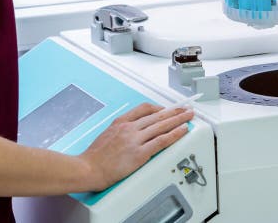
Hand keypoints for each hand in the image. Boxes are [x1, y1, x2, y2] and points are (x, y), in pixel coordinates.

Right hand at [77, 103, 193, 190]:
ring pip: (162, 125)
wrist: (88, 168)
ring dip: (179, 120)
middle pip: (157, 115)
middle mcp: (130, 128)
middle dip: (174, 112)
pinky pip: (162, 141)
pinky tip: (182, 131)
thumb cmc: (94, 157)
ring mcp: (135, 140)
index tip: (167, 109)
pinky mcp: (139, 153)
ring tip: (189, 116)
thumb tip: (134, 130)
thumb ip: (121, 130)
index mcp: (121, 122)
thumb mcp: (107, 134)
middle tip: (185, 109)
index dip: (159, 108)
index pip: (144, 108)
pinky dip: (175, 134)